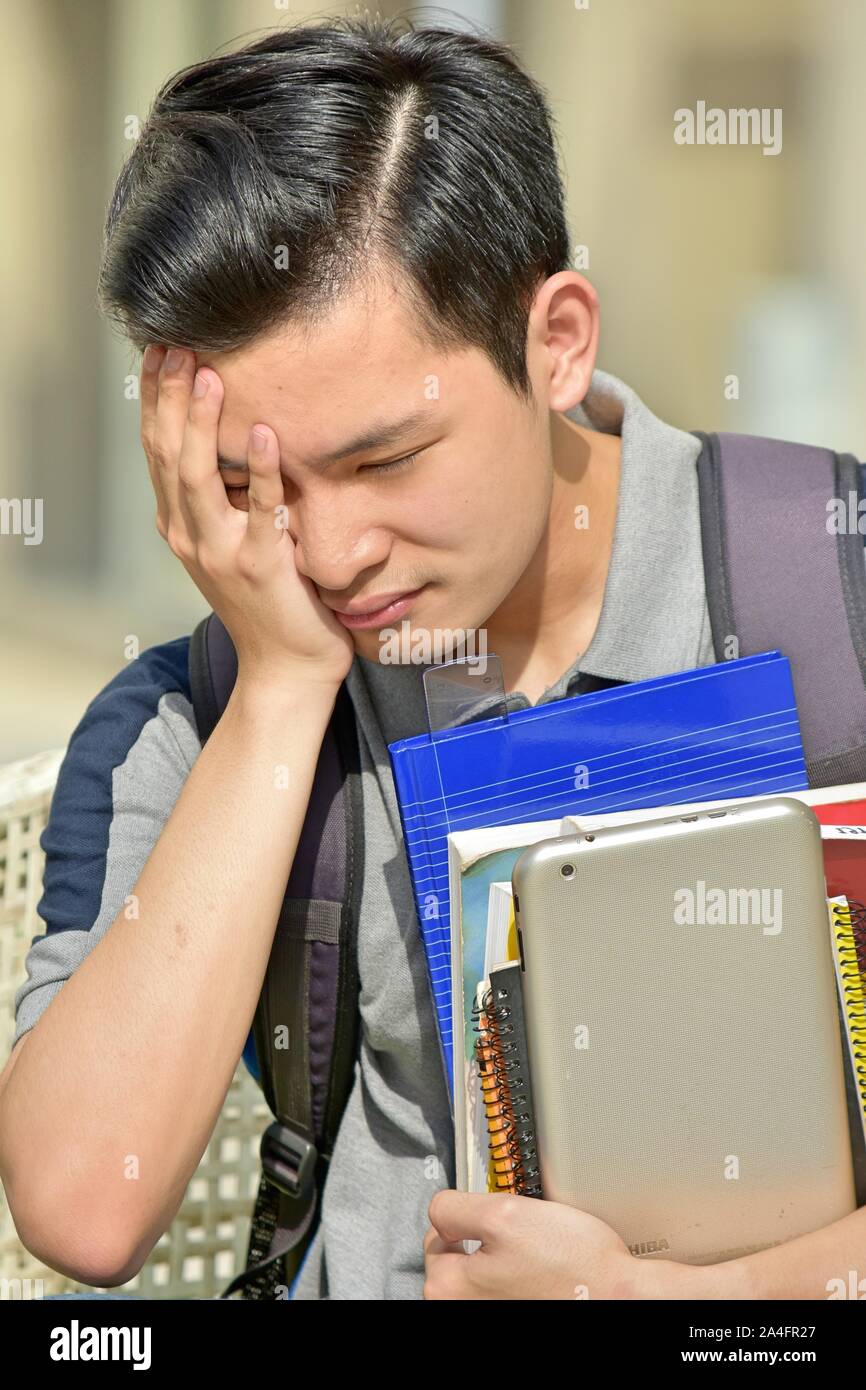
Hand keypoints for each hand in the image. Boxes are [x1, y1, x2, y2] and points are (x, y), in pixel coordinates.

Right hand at [139, 345, 354, 687]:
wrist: (286, 667)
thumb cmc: (267, 601)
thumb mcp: (229, 544)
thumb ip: (221, 501)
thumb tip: (226, 443)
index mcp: (179, 524)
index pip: (157, 450)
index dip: (155, 400)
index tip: (160, 352)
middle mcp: (189, 534)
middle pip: (168, 453)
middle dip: (169, 397)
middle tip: (178, 345)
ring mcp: (221, 552)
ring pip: (199, 477)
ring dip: (203, 423)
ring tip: (209, 375)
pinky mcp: (262, 567)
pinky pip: (261, 511)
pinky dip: (262, 472)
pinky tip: (267, 434)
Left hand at [423, 1190, 671, 1299]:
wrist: (620, 1297)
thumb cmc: (573, 1265)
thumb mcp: (503, 1213)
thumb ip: (455, 1208)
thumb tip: (438, 1211)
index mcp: (446, 1288)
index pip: (437, 1232)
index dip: (469, 1215)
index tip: (492, 1218)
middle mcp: (461, 1312)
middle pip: (458, 1258)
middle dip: (485, 1242)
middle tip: (521, 1239)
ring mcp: (489, 1318)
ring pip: (485, 1275)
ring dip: (504, 1263)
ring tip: (537, 1260)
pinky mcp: (518, 1316)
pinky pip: (507, 1293)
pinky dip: (521, 1282)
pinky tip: (543, 1278)